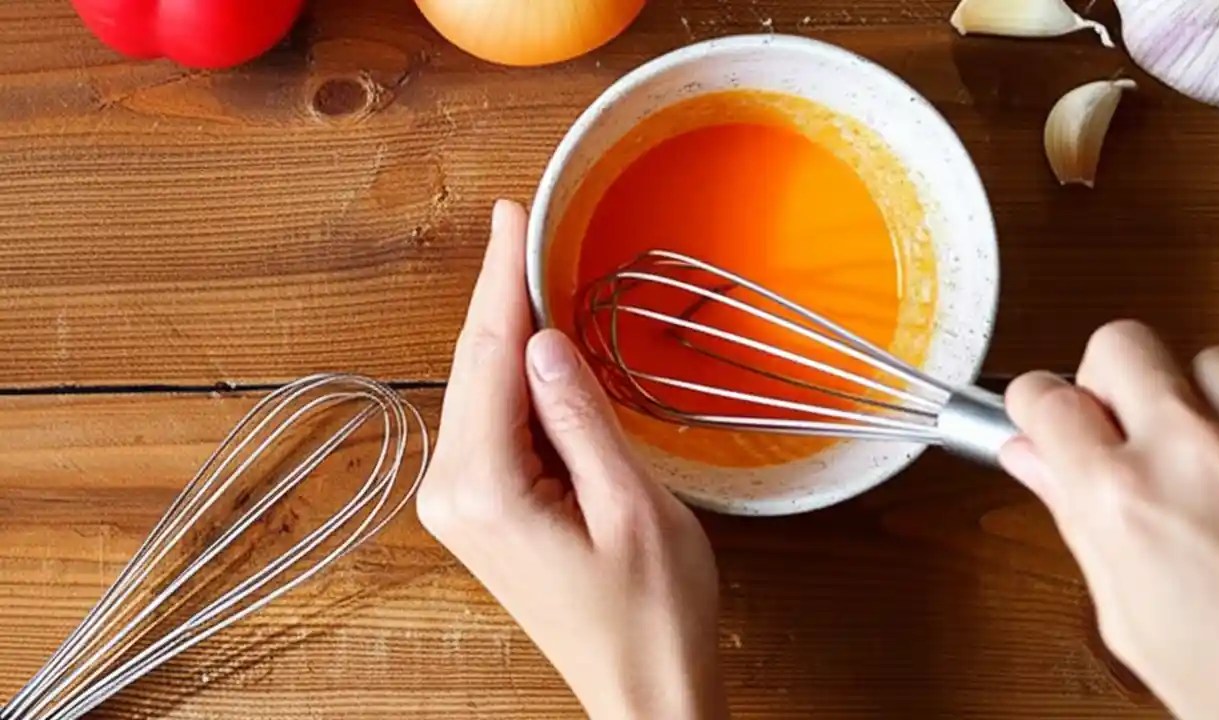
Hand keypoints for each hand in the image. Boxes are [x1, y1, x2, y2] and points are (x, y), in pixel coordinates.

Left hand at [418, 200, 726, 719]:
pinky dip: (514, 375)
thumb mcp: (632, 507)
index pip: (488, 356)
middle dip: (500, 292)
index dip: (502, 277)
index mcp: (486, 488)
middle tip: (523, 222)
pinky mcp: (481, 509)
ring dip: (508, 330)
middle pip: (474, 365)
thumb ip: (583, 418)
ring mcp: (461, 503)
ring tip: (532, 264)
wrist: (641, 690)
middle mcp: (455, 493)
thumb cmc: (652, 614)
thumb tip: (546, 338)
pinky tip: (535, 342)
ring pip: (480, 389)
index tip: (511, 214)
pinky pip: (492, 421)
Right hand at [1001, 321, 1218, 719]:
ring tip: (1207, 461)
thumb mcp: (1131, 618)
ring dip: (1197, 399)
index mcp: (1122, 502)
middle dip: (1108, 378)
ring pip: (1209, 360)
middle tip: (1119, 427)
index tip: (1043, 419)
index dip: (1036, 405)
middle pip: (1121, 343)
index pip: (1045, 396)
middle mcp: (1193, 454)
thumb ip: (1078, 522)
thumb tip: (1035, 462)